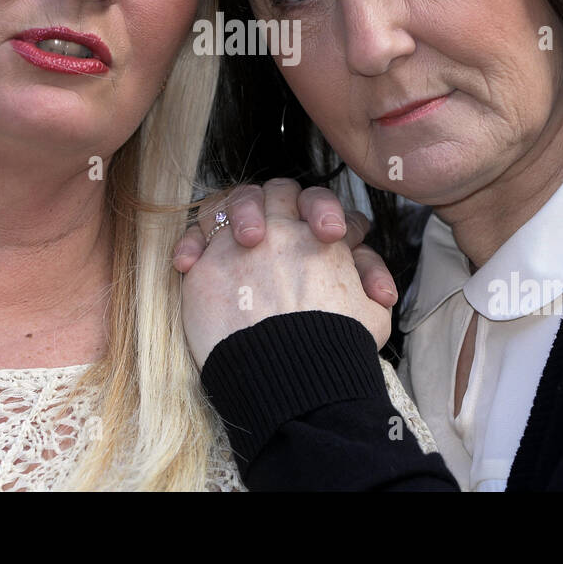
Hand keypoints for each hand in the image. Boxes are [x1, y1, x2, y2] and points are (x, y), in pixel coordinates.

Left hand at [178, 178, 394, 368]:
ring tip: (234, 241)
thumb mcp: (372, 313)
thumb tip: (375, 287)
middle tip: (267, 236)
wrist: (292, 371)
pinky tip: (187, 262)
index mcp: (321, 236)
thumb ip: (367, 285)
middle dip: (274, 205)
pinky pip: (191, 241)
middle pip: (275, 192)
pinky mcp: (203, 270)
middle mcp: (279, 230)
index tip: (328, 237)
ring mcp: (237, 245)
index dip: (325, 216)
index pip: (321, 205)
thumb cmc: (337, 348)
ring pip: (228, 204)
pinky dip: (190, 247)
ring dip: (230, 215)